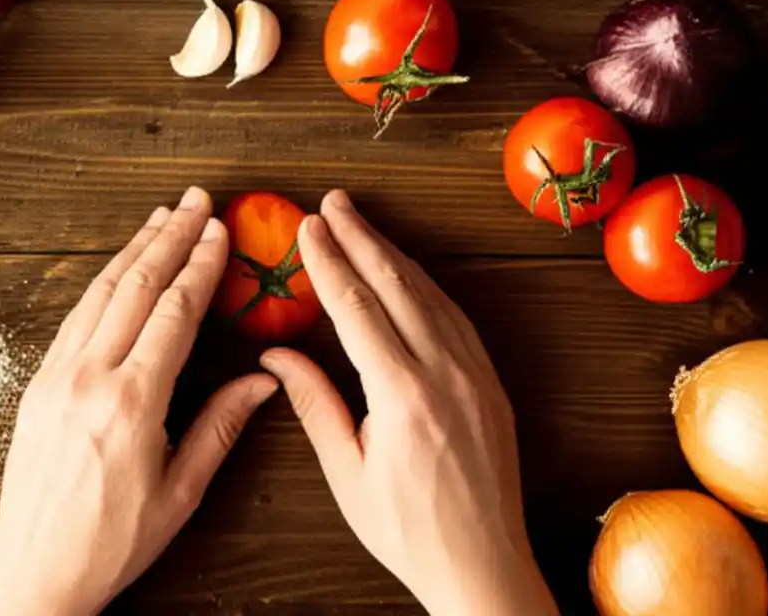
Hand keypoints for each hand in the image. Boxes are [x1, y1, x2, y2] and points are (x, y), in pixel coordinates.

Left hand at [0, 187, 278, 615]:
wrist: (34, 571)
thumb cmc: (110, 542)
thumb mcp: (180, 492)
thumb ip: (220, 427)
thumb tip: (261, 382)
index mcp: (131, 405)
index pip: (174, 314)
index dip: (201, 267)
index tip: (220, 233)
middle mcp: (88, 379)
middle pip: (135, 288)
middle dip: (170, 238)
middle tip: (195, 201)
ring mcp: (56, 378)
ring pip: (99, 294)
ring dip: (133, 250)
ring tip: (161, 217)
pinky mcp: (37, 385)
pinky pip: (75, 318)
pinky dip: (102, 283)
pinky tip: (119, 268)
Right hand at [262, 190, 558, 615]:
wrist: (482, 564)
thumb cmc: (409, 532)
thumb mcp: (348, 474)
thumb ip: (314, 405)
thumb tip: (276, 355)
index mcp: (404, 398)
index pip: (358, 310)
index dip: (329, 263)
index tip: (308, 228)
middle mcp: (447, 375)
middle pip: (397, 287)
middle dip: (361, 238)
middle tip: (334, 202)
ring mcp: (476, 375)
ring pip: (431, 295)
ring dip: (394, 254)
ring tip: (362, 225)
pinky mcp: (490, 383)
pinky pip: (456, 318)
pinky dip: (426, 286)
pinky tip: (407, 272)